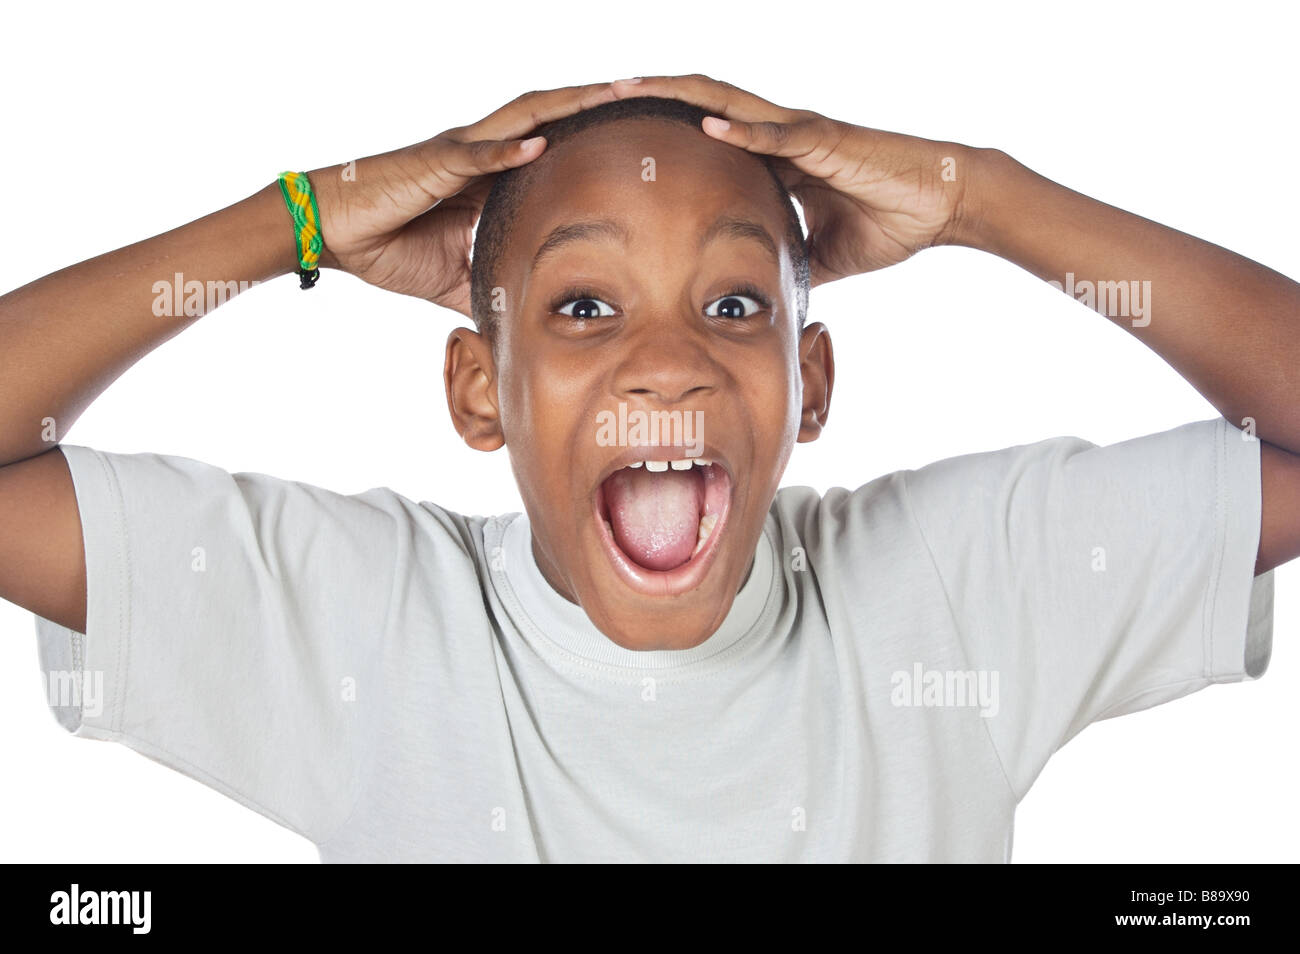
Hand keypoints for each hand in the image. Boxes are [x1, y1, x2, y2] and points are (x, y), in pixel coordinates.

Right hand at [308, 82, 618, 312]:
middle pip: (553, 118)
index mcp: (490, 176)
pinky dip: (508, 149)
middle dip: (601, 104)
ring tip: (618, 94)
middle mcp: (482, 153)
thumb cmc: (388, 245)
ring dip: (571, 106)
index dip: (597, 135)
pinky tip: (542, 143)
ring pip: (525, 118)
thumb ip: (487, 285)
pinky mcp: (433, 164)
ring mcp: (459, 153)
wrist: (333, 233)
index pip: (554, 146)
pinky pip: (474, 154)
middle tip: (652, 94)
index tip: (644, 133)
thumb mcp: (454, 276)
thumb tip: (515, 320)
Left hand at [611, 74, 981, 284]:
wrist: (941, 203)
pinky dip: (739, 131)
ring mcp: (798, 132)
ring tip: (623, 89)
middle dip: (647, 103)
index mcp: (772, 158)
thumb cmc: (888, 220)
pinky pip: (776, 132)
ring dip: (675, 96)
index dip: (657, 134)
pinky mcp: (824, 140)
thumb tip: (766, 293)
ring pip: (725, 104)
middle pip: (698, 108)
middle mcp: (777, 135)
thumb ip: (790, 259)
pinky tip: (703, 127)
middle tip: (590, 99)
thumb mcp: (823, 252)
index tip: (609, 141)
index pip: (702, 138)